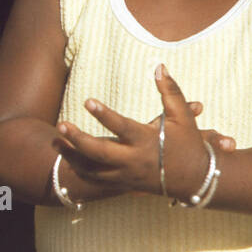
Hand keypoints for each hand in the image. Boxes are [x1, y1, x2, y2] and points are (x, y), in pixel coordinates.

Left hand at [53, 66, 233, 198]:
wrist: (196, 179)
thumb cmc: (189, 143)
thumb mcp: (182, 116)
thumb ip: (170, 91)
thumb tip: (159, 66)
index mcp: (147, 141)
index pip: (121, 127)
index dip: (104, 115)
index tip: (87, 101)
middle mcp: (134, 160)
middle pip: (100, 153)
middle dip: (78, 139)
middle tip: (61, 124)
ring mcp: (127, 175)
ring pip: (93, 170)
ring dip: (72, 156)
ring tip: (56, 141)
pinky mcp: (123, 184)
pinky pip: (97, 181)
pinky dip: (80, 171)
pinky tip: (67, 159)